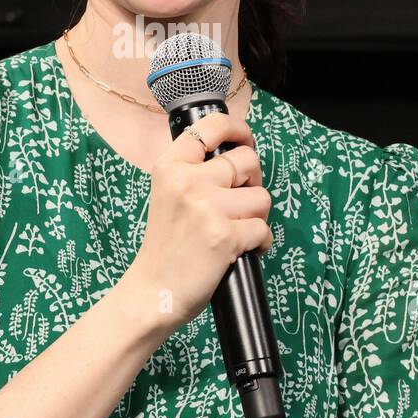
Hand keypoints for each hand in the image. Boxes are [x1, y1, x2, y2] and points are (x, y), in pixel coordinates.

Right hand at [123, 111, 272, 334]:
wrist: (153, 291)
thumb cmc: (166, 245)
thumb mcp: (168, 193)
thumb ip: (195, 171)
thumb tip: (240, 155)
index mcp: (171, 166)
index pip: (213, 126)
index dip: (239, 130)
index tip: (245, 141)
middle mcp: (188, 181)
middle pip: (247, 161)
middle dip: (252, 182)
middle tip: (240, 202)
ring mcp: (208, 208)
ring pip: (262, 197)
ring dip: (257, 217)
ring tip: (237, 231)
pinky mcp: (226, 236)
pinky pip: (264, 229)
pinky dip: (260, 243)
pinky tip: (242, 250)